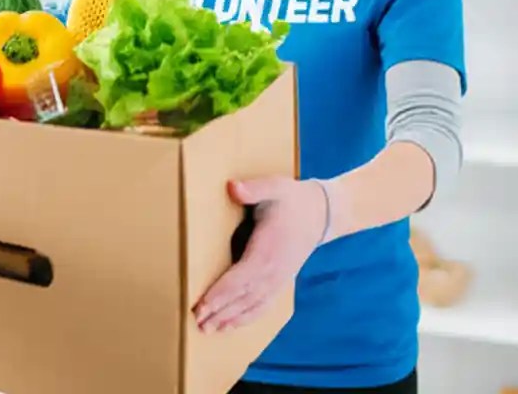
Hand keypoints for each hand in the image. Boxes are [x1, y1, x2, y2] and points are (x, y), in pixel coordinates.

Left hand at [192, 177, 328, 332]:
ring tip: (209, 331)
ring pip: (252, 306)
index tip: (202, 306)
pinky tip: (231, 326)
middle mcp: (274, 271)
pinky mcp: (280, 281)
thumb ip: (253, 188)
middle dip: (220, 311)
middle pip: (243, 297)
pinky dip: (246, 317)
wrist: (320, 213)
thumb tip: (232, 187)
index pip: (240, 278)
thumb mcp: (274, 187)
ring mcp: (278, 279)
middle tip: (197, 324)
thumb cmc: (292, 199)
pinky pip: (262, 305)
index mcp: (267, 250)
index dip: (220, 293)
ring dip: (230, 319)